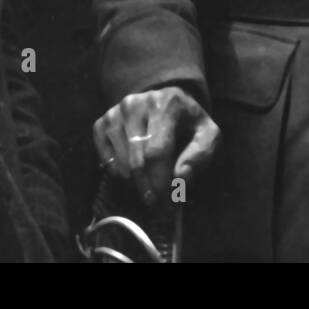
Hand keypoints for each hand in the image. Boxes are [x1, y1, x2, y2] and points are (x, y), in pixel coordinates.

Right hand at [92, 87, 219, 206]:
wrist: (166, 100)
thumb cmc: (188, 122)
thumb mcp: (207, 133)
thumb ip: (200, 154)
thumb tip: (181, 177)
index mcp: (166, 105)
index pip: (157, 151)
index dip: (161, 182)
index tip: (168, 205)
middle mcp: (136, 104)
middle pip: (137, 161)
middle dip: (149, 190)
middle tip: (159, 208)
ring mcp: (115, 113)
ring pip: (121, 163)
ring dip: (136, 185)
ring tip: (150, 192)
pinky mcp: (102, 122)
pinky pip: (105, 159)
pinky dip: (119, 175)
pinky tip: (133, 176)